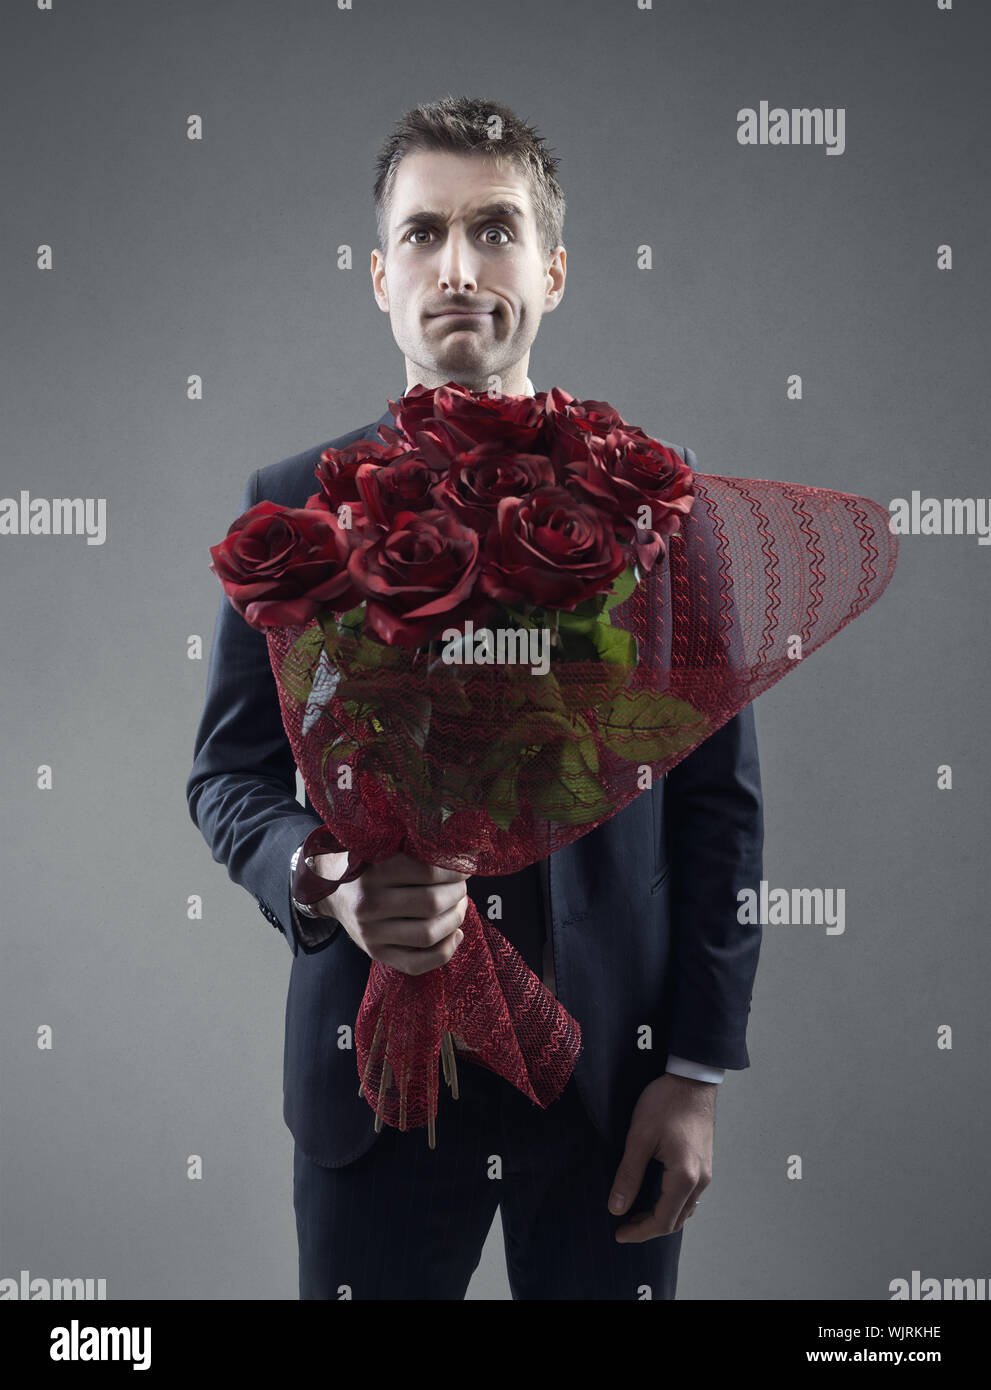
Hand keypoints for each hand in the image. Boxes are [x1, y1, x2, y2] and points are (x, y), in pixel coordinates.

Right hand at [312, 849, 468, 975]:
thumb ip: (415, 852)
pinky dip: (445, 951)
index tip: (463, 869)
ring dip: (455, 920)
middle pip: (431, 904)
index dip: (454, 871)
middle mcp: (370, 904)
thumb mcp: (383, 851)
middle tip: (461, 888)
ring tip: (459, 907)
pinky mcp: (376, 953)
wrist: (333, 892)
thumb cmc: (368, 867)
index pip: (428, 872)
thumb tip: (464, 856)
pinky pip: (417, 963)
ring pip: (428, 934)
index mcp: (374, 872)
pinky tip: (455, 934)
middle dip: (457, 895)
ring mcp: (371, 933)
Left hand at [608, 1073, 714, 1242]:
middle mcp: (701, 1180)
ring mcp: (706, 1172)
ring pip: (685, 1209)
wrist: (692, 1079)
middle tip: (623, 1224)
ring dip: (661, 1216)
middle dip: (649, 1227)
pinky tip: (655, 1194)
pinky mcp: (704, 1162)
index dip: (639, 1232)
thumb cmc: (665, 1103)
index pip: (663, 1221)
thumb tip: (616, 1208)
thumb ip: (628, 1175)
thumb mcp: (640, 1138)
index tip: (618, 1233)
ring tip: (635, 1211)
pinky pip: (690, 1195)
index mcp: (685, 1177)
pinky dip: (672, 1202)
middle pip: (676, 1220)